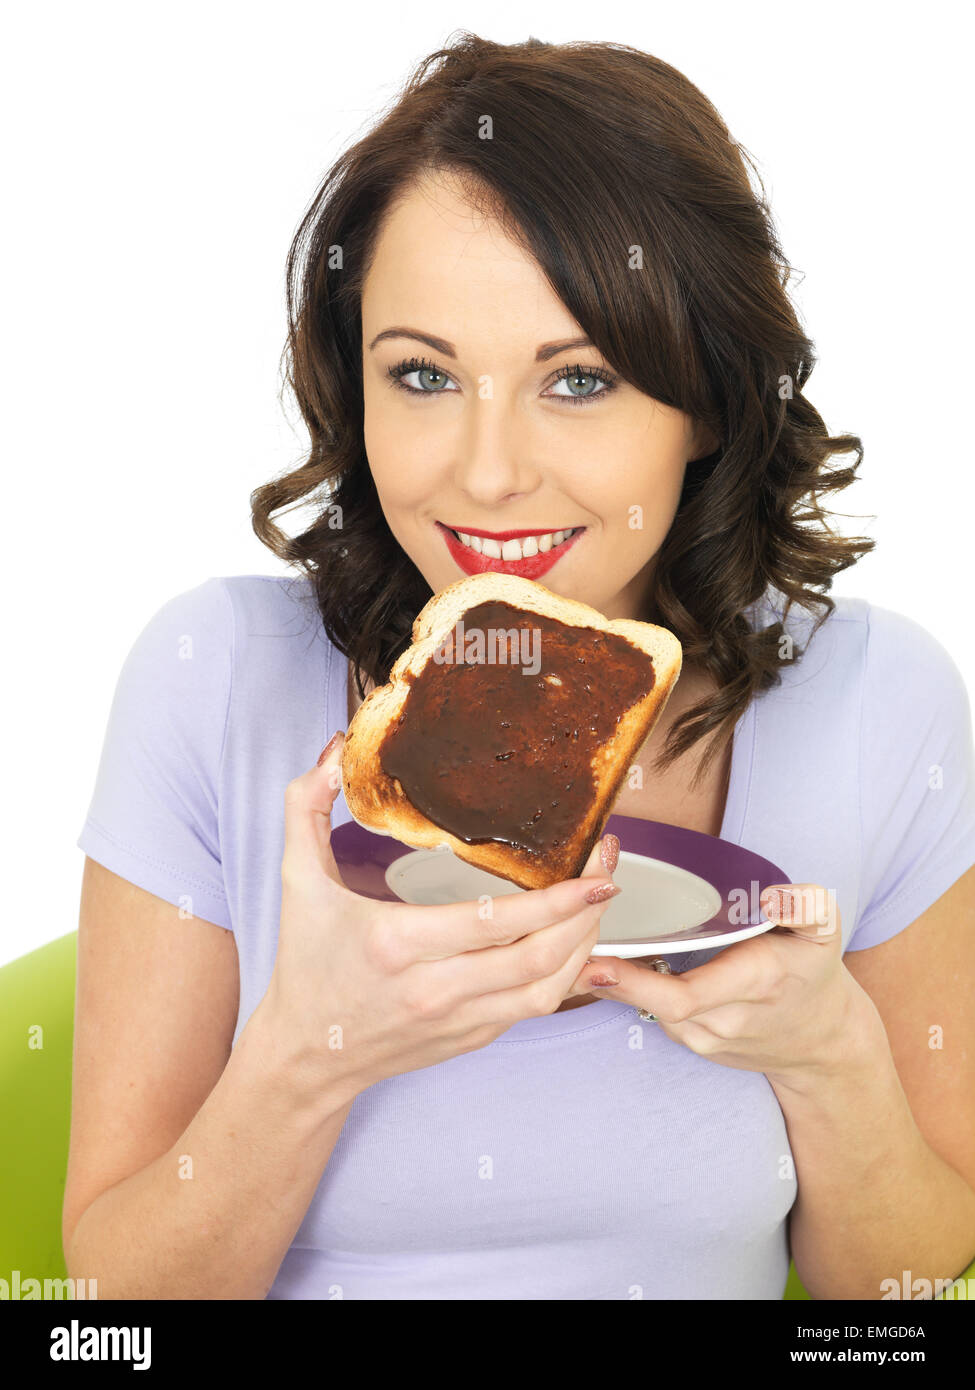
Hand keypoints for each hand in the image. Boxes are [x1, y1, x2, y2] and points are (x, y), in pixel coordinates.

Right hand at [261, 730, 622, 1098]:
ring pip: (549, 990)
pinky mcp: (474, 1037)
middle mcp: (436, 989)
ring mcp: (460, 1019)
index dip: (557, 900)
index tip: (595, 872)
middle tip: (608, 870)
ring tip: (599, 903)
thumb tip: (334, 751)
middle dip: (586, 913)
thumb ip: (305, 807)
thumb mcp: (297, 881)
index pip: (496, 922)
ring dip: (585, 946)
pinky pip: (536, 1007)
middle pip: (538, 957)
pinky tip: (578, 939)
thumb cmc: (306, 964)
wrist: (307, 1056)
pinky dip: (567, 974)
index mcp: (399, 944)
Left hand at [564, 882, 872, 1087]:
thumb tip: (777, 895)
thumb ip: (808, 906)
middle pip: (652, 1004)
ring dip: (610, 979)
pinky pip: (650, 1012)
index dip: (637, 982)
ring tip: (576, 940)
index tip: (598, 960)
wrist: (824, 1045)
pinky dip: (624, 987)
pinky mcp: (692, 1041)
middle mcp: (723, 1019)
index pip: (685, 996)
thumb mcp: (826, 932)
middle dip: (607, 975)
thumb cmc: (816, 975)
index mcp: (752, 985)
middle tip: (567, 942)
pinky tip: (602, 958)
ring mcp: (705, 1038)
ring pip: (645, 1008)